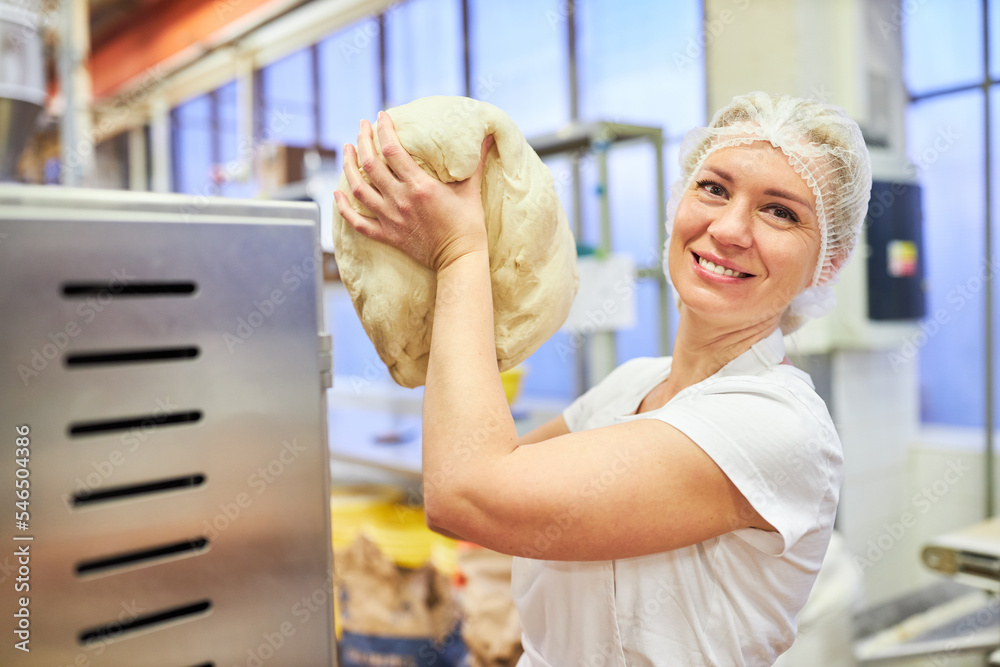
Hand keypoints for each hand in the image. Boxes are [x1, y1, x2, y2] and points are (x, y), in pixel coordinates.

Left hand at [335, 110, 494, 271]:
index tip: (381, 116)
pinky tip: (336, 193)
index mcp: (420, 186)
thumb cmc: (469, 225)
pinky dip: (344, 208)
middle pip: (370, 165)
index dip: (384, 130)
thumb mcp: (472, 189)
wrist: (459, 259)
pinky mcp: (387, 235)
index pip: (393, 150)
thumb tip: (489, 135)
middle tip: (362, 127)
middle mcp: (401, 200)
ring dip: (348, 167)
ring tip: (347, 150)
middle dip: (363, 141)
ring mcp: (391, 219)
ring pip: (358, 190)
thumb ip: (476, 161)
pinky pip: (358, 222)